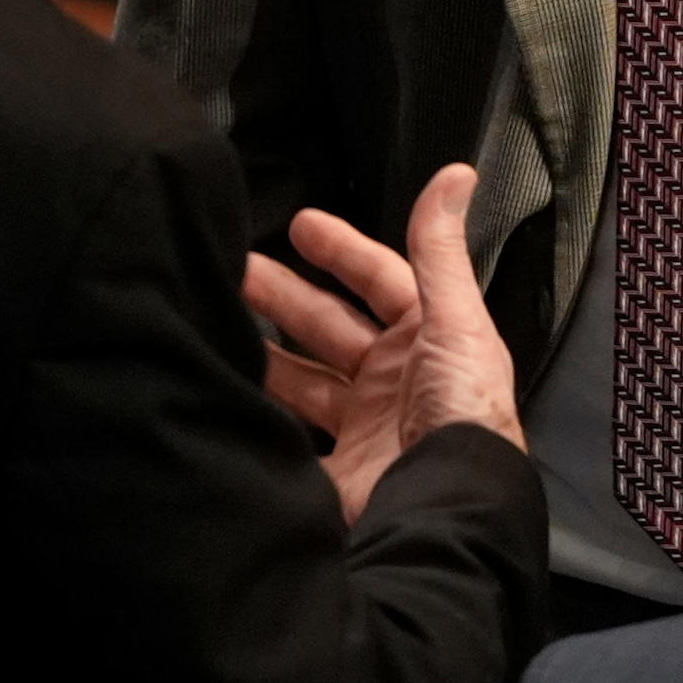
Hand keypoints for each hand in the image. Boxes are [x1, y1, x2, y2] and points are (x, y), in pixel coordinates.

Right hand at [243, 162, 524, 522]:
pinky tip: (232, 388)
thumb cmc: (464, 413)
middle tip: (235, 270)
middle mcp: (397, 380)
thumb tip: (456, 174)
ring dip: (266, 350)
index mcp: (430, 340)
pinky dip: (263, 413)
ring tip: (218, 321)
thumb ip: (440, 250)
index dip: (343, 251)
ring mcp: (365, 427)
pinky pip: (291, 434)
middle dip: (285, 296)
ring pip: (305, 378)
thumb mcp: (455, 321)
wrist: (446, 508)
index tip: (300, 224)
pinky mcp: (338, 471)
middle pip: (331, 326)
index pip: (382, 280)